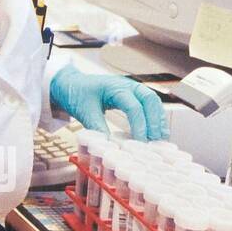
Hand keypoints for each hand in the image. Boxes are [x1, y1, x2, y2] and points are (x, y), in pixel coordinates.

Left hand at [49, 65, 167, 140]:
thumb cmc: (76, 94)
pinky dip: (155, 118)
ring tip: (161, 140)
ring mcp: (132, 89)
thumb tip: (110, 146)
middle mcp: (127, 85)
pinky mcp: (133, 95)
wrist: (70, 84)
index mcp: (114, 87)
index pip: (133, 106)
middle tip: (155, 141)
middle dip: (155, 121)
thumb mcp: (84, 111)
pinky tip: (157, 133)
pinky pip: (149, 105)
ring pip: (153, 102)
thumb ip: (97, 127)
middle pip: (150, 100)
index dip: (139, 125)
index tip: (141, 142)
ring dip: (159, 120)